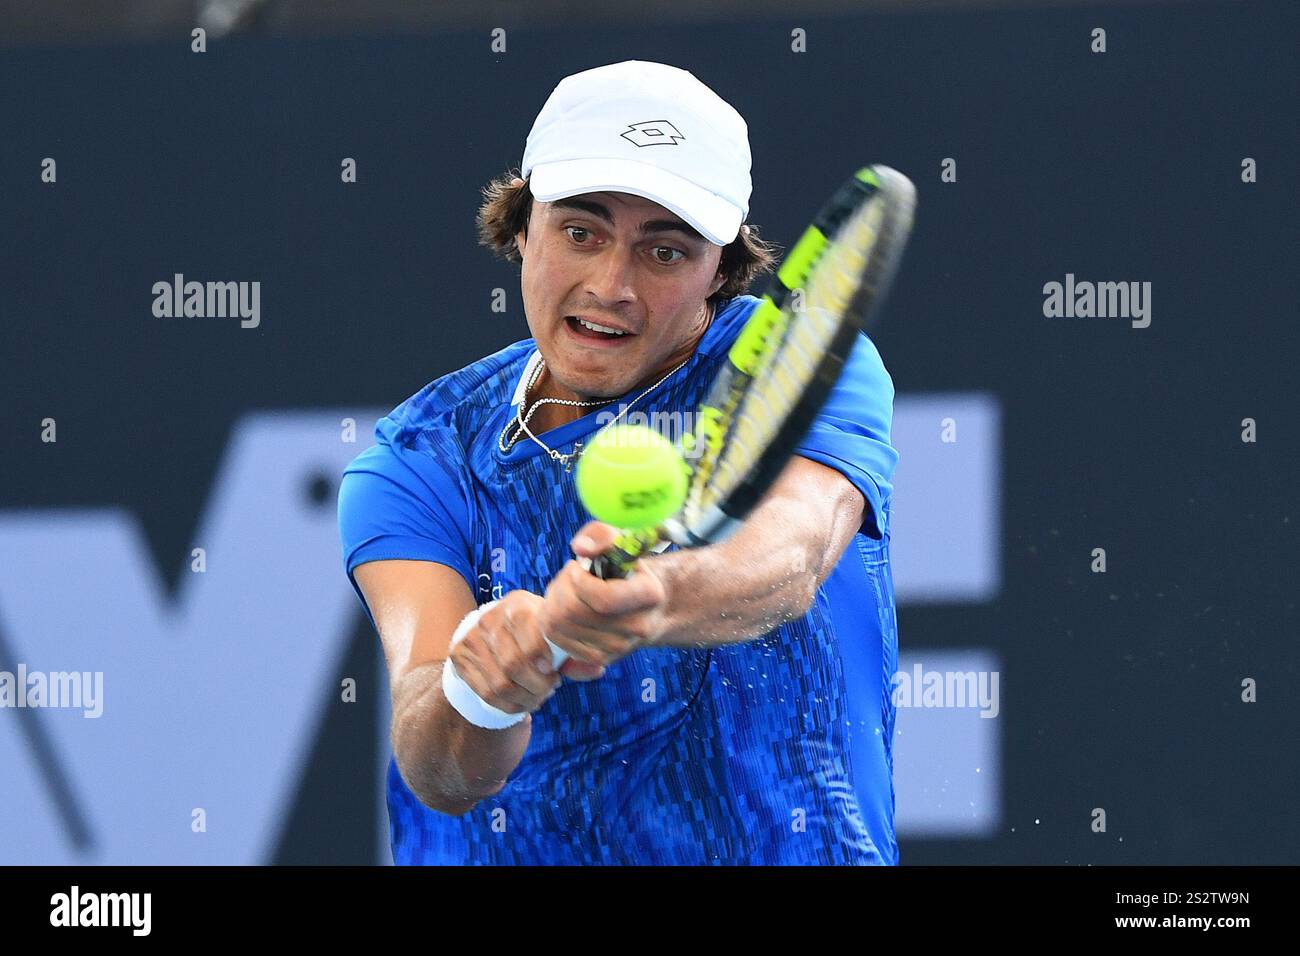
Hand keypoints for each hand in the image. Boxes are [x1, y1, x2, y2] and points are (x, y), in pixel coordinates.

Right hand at [445, 590, 563, 718]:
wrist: (493, 629)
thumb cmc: (532, 632)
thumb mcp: (552, 632)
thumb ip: (573, 653)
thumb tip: (598, 670)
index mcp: (516, 605)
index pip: (528, 634)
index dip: (542, 658)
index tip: (554, 673)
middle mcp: (489, 619)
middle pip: (513, 665)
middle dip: (538, 685)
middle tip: (550, 687)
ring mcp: (471, 639)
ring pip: (500, 685)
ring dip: (526, 698)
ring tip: (539, 696)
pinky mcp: (460, 658)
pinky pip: (487, 694)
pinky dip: (510, 706)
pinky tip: (524, 702)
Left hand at [540, 521, 671, 667]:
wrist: (646, 606)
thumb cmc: (627, 570)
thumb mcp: (621, 542)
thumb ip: (602, 534)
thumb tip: (580, 548)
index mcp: (649, 595)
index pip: (603, 598)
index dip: (578, 581)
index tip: (577, 567)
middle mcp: (638, 627)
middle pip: (575, 613)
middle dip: (560, 590)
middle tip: (565, 578)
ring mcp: (619, 647)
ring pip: (561, 629)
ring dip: (552, 605)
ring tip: (564, 592)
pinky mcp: (601, 659)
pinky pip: (559, 643)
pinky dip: (552, 624)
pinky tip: (564, 610)